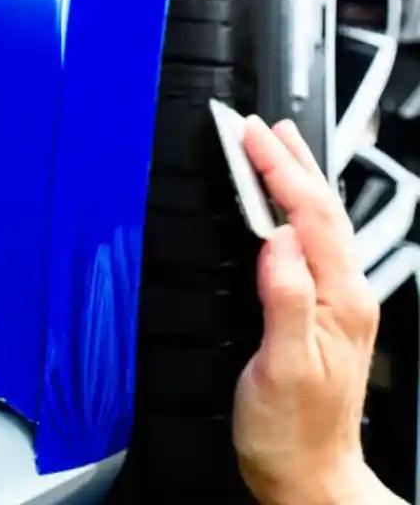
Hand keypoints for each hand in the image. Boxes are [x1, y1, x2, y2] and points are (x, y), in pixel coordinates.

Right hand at [234, 118, 392, 503]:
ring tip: (279, 150)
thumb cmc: (291, 430)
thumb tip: (277, 239)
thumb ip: (285, 297)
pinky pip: (310, 247)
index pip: (308, 215)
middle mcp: (345, 296)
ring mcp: (338, 304)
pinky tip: (281, 212)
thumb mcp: (282, 365)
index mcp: (338, 299)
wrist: (308, 473)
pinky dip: (292, 214)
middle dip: (292, 162)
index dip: (278, 169)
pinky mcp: (321, 315)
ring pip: (319, 225)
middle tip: (264, 125)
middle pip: (322, 210)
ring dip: (297, 182)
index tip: (250, 135)